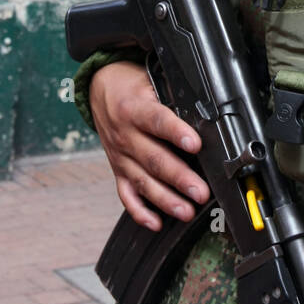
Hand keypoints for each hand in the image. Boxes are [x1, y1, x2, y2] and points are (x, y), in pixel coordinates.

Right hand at [89, 61, 209, 228]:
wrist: (100, 90)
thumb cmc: (133, 86)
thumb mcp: (151, 80)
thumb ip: (172, 97)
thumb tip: (203, 111)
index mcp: (134, 108)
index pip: (157, 121)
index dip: (176, 133)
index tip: (195, 145)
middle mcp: (125, 135)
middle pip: (154, 159)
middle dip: (179, 178)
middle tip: (200, 191)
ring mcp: (120, 156)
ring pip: (143, 182)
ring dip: (166, 199)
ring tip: (186, 211)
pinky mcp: (118, 170)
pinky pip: (126, 195)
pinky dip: (140, 212)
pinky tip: (156, 222)